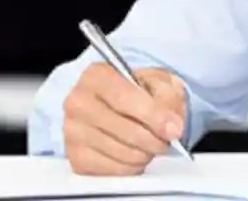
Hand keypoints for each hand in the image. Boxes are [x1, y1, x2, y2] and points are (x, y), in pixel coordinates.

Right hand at [63, 63, 187, 175]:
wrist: (120, 107)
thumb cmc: (138, 93)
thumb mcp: (158, 83)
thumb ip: (167, 98)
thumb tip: (172, 126)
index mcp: (96, 76)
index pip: (124, 98)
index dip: (153, 116)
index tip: (174, 129)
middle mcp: (78, 102)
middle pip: (126, 130)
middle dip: (154, 139)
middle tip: (166, 139)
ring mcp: (73, 132)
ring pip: (122, 153)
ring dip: (145, 154)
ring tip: (148, 144)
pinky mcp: (76, 158)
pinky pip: (114, 170)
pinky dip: (132, 167)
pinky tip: (133, 154)